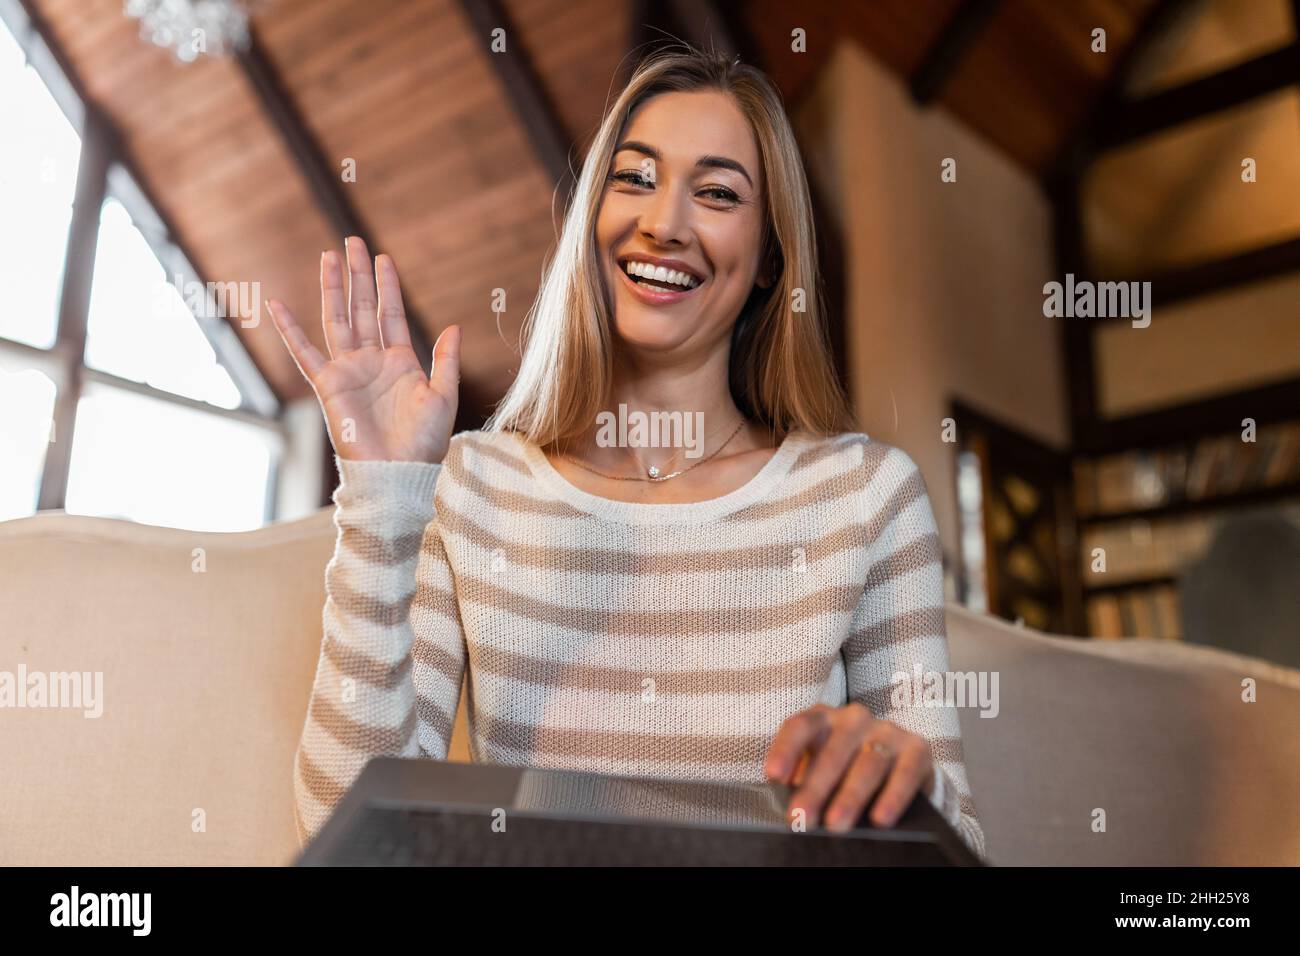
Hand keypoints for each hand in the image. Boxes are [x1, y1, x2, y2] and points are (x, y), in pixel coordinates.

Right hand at [266, 236, 460, 463]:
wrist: (397, 472)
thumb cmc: (424, 442)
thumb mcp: (443, 396)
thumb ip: (447, 361)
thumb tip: (454, 326)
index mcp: (402, 363)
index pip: (392, 315)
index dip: (388, 287)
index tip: (384, 258)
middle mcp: (373, 362)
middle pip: (362, 309)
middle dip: (359, 276)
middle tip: (353, 242)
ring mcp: (349, 371)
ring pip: (337, 320)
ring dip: (333, 289)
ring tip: (329, 256)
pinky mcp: (328, 385)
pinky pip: (305, 352)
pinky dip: (291, 329)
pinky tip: (278, 305)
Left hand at [764, 702, 935, 832]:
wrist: (900, 766)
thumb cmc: (845, 770)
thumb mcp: (819, 768)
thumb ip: (803, 779)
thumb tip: (792, 805)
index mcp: (822, 719)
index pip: (799, 727)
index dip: (785, 750)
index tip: (773, 776)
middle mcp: (854, 718)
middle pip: (832, 752)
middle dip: (815, 788)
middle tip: (801, 817)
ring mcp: (887, 731)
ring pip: (868, 763)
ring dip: (850, 797)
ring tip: (836, 824)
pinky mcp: (917, 748)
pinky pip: (905, 773)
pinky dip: (893, 797)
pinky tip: (880, 819)